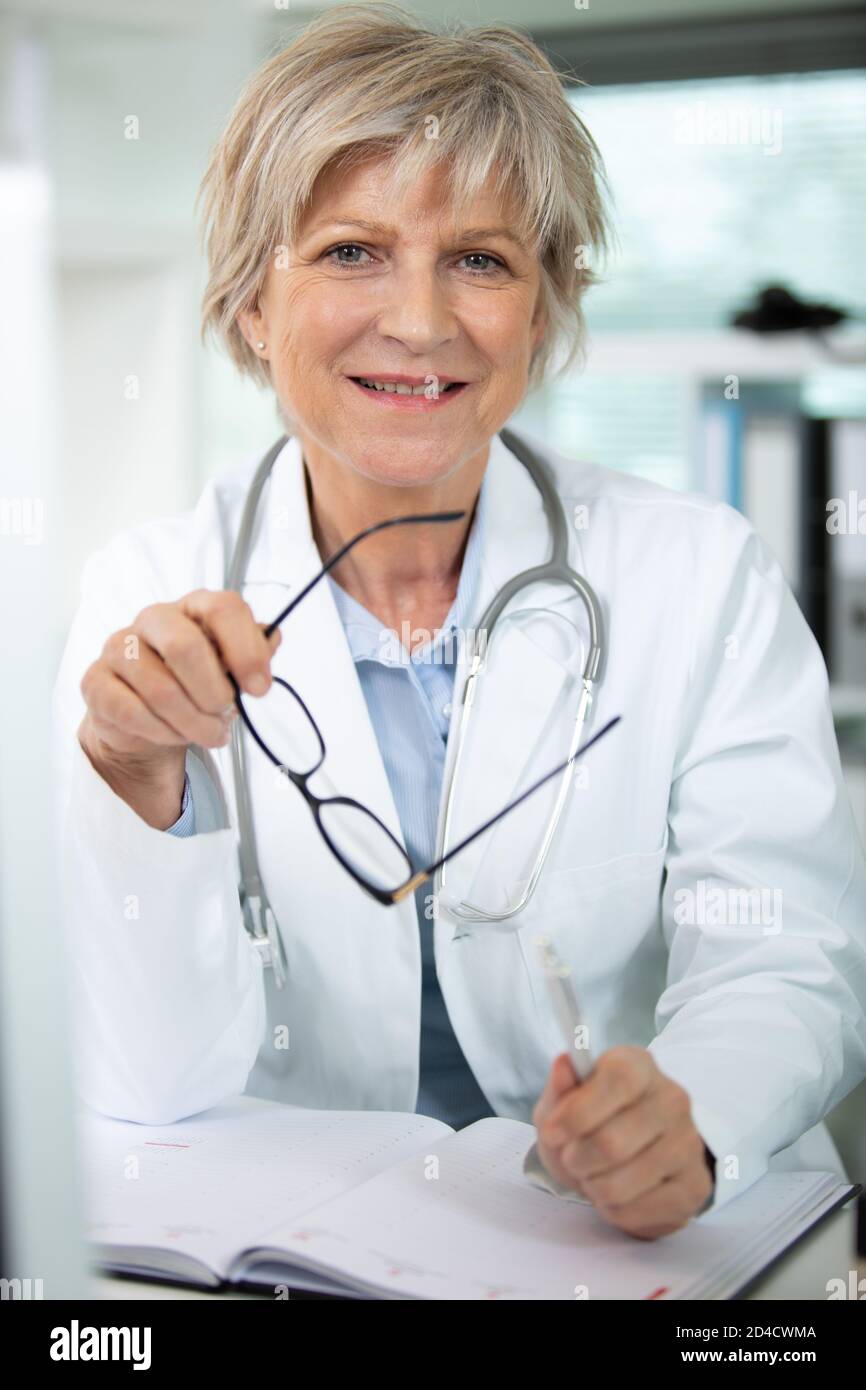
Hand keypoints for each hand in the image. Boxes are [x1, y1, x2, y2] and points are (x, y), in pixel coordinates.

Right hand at [78, 590, 280, 827]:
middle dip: (213, 693)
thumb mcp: (230, 668)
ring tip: (210, 734)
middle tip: (227, 714)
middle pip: (185, 646)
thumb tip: (273, 637)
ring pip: (161, 690)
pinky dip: (163, 733)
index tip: (260, 688)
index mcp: (193, 607)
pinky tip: (175, 735)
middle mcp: (153, 618)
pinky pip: (133, 712)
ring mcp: (119, 647)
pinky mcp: (96, 681)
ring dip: (193, 723)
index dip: (246, 650)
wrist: (144, 715)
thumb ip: (252, 654)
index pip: (223, 608)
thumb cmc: (194, 684)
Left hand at [532, 1045, 713, 1238]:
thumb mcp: (564, 1101)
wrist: (632, 1152)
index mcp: (640, 1067)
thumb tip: (564, 1064)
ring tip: (594, 1176)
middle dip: (576, 1160)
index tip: (553, 1132)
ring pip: (620, 1185)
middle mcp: (672, 1100)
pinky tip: (617, 1192)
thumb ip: (561, 1088)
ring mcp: (689, 1144)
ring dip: (592, 1187)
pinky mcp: (694, 1186)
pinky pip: (636, 1211)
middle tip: (571, 1159)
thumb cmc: (592, 1121)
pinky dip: (612, 1210)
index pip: (618, 1081)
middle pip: (612, 1143)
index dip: (578, 1112)